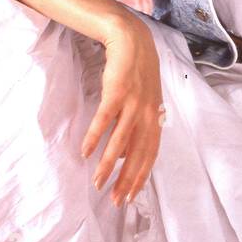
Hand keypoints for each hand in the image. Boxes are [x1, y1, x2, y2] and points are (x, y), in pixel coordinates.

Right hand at [81, 17, 164, 207]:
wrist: (132, 40)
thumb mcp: (145, 101)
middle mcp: (147, 113)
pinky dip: (94, 137)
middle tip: (114, 200)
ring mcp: (133, 103)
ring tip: (97, 182)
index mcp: (155, 117)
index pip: (150, 155)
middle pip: (137, 154)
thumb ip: (140, 126)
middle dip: (126, 180)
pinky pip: (104, 120)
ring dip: (108, 164)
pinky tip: (85, 152)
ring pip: (121, 141)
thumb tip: (129, 155)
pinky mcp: (117, 92)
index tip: (129, 197)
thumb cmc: (137, 73)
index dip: (140, 178)